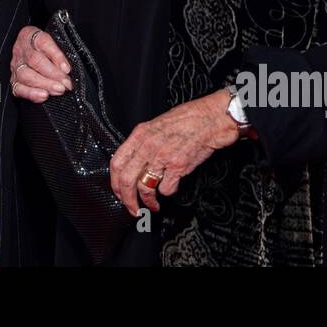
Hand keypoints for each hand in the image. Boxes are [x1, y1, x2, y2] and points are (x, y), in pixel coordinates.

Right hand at [9, 24, 72, 101]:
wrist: (28, 50)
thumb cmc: (43, 47)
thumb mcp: (52, 41)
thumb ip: (59, 52)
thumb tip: (67, 69)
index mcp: (30, 35)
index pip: (43, 42)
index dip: (56, 55)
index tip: (67, 68)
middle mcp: (21, 50)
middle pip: (34, 60)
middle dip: (53, 74)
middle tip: (65, 83)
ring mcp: (16, 66)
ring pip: (26, 75)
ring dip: (44, 84)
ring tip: (58, 90)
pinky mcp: (14, 80)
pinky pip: (18, 88)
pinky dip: (31, 93)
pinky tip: (43, 96)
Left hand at [110, 89, 244, 215]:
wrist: (211, 118)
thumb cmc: (188, 119)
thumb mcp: (157, 124)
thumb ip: (143, 142)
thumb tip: (135, 161)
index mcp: (140, 134)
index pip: (117, 162)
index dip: (115, 182)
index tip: (119, 192)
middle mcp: (148, 146)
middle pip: (127, 180)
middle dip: (127, 200)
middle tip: (132, 209)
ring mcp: (162, 157)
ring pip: (145, 188)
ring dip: (148, 201)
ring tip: (153, 205)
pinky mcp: (178, 167)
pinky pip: (167, 189)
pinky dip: (168, 192)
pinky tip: (172, 187)